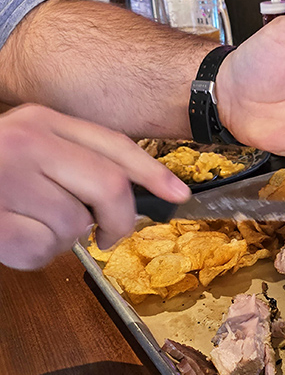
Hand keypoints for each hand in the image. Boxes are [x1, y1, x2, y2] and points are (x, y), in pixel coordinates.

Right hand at [0, 105, 189, 269]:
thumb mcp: (27, 146)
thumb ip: (72, 157)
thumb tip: (124, 193)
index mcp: (42, 121)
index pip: (114, 145)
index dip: (153, 173)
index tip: (178, 194)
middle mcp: (28, 144)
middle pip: (110, 186)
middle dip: (119, 220)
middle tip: (108, 234)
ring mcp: (10, 181)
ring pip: (76, 225)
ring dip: (63, 238)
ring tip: (31, 222)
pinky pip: (43, 249)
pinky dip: (35, 253)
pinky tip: (14, 235)